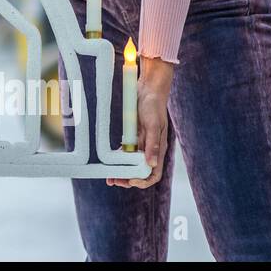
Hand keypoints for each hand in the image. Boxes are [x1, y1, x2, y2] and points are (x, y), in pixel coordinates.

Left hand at [107, 58, 173, 187]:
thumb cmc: (154, 105)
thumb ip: (153, 144)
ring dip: (122, 171)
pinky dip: (119, 159)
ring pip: (132, 163)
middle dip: (129, 179)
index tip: (131, 181)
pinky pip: (126, 152)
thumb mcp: (153, 124)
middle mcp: (151, 149)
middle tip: (115, 182)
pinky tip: (110, 163)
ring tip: (110, 178)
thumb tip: (151, 164)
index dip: (144, 181)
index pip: (154, 173)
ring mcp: (142, 143)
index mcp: (160, 149)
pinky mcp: (134, 136)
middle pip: (141, 171)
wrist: (149, 88)